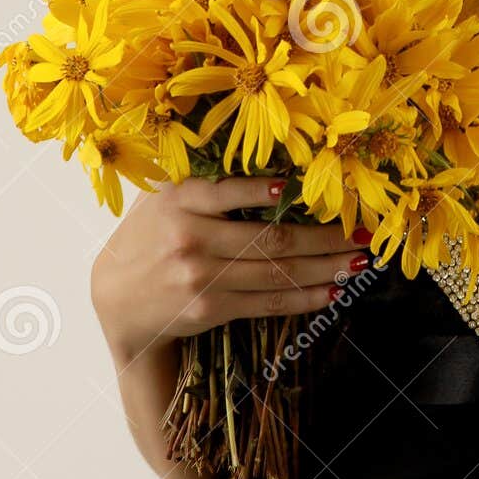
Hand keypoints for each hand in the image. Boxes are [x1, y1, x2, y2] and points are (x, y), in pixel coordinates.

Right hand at [89, 174, 368, 363]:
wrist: (116, 300)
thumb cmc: (150, 237)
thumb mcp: (163, 198)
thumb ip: (207, 184)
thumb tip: (276, 170)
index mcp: (179, 200)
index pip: (229, 190)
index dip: (269, 190)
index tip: (308, 187)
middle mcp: (189, 238)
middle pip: (270, 238)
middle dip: (325, 237)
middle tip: (361, 232)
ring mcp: (200, 277)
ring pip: (276, 272)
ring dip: (326, 268)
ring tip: (359, 261)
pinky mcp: (210, 309)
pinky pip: (268, 303)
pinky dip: (305, 297)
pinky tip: (332, 291)